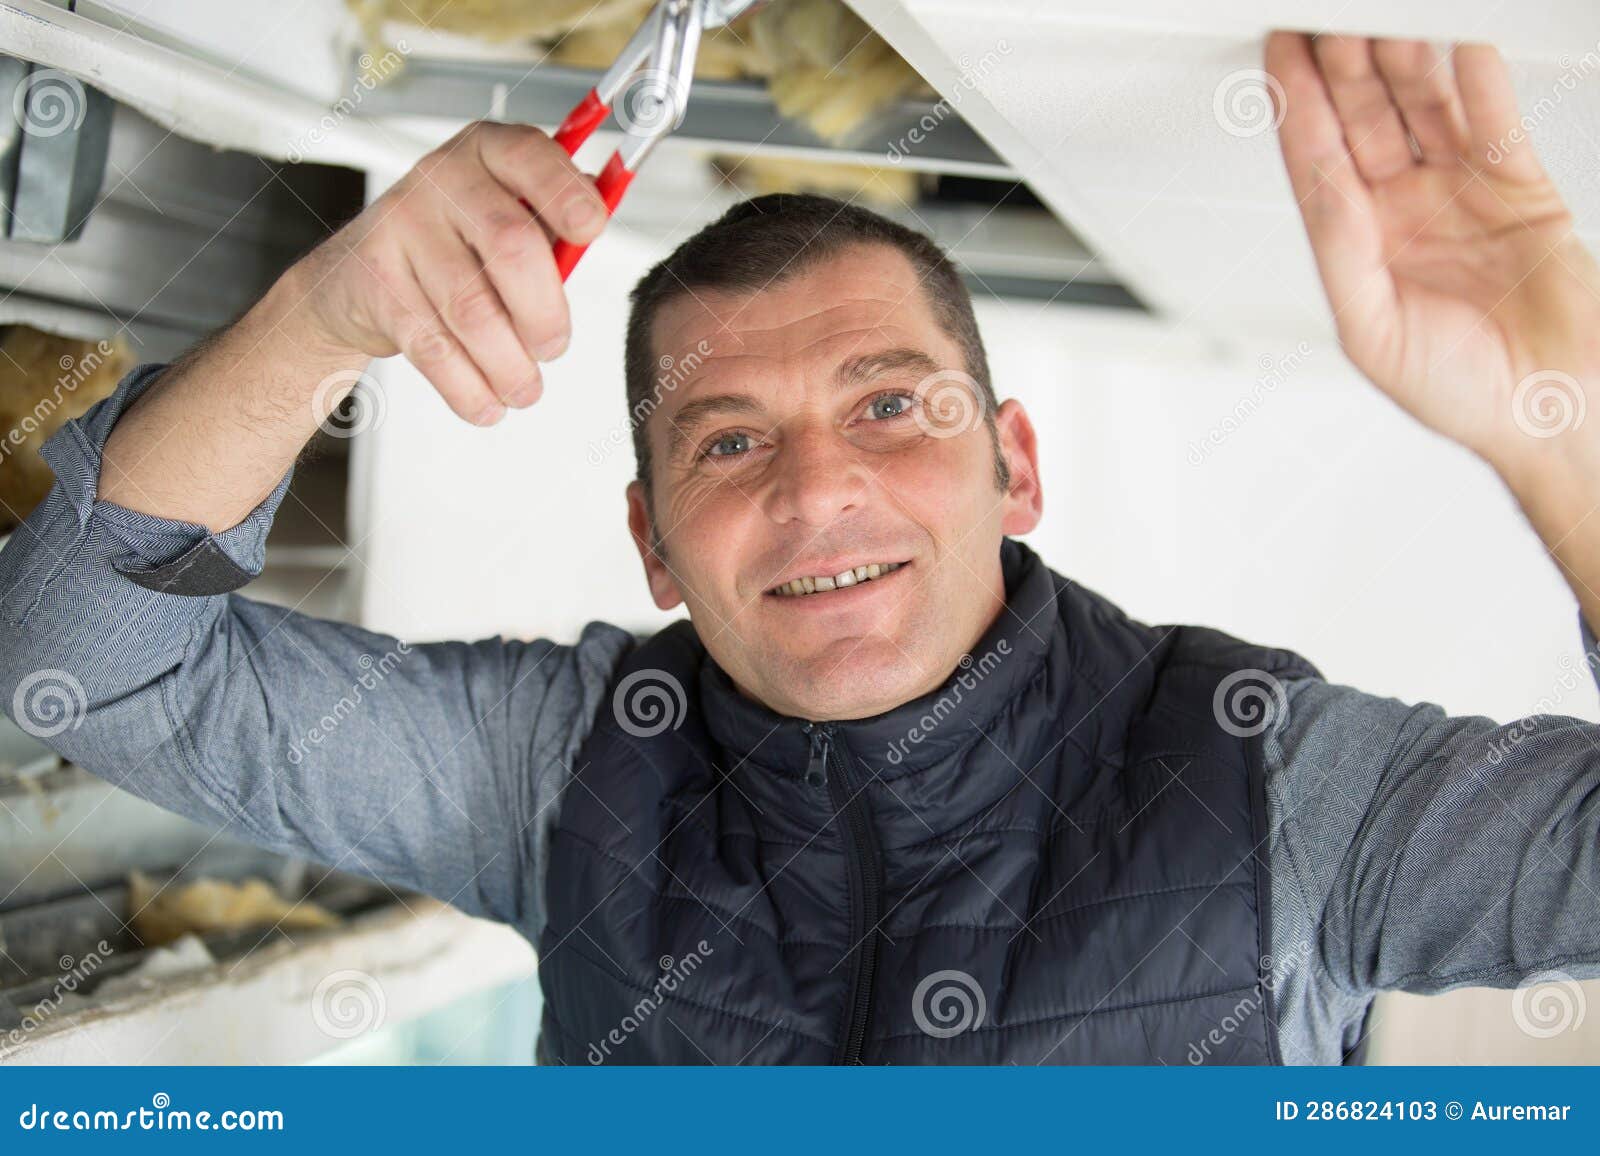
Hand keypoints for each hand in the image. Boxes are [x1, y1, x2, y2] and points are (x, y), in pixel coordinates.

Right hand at [288, 121, 607, 425]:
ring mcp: (401, 227)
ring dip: (510, 366)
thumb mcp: (505, 215)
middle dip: (545, 315)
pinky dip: (470, 388)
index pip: (528, 155)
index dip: (565, 194)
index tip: (591, 229)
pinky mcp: (378, 283)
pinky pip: (435, 348)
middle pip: (512, 248)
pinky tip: (488, 403)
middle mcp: (440, 180)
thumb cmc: (453, 245)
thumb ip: (553, 219)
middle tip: (553, 347)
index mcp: (484, 152)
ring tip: (524, 388)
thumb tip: (598, 210)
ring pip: (474, 311)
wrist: (354, 279)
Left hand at [1265, 32, 1599, 477]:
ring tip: (1379, 20)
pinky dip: (1481, 81)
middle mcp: (1406, 214)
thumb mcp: (1372, 333)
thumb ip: (1342, 255)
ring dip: (1401, 63)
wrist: (1551, 411)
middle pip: (1363, 122)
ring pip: (1423, 111)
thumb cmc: (1460, 393)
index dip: (1298, 107)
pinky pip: (1496, 122)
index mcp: (1361, 247)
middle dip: (1342, 68)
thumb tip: (1321, 190)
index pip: (1318, 162)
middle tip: (1324, 21)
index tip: (1280, 58)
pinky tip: (1461, 44)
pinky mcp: (1522, 189)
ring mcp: (1462, 196)